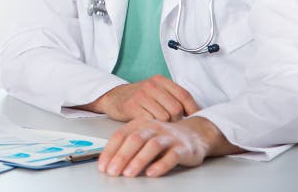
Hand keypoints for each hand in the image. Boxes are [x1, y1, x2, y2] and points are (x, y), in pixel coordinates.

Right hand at [91, 75, 199, 121]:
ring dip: (163, 125)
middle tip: (170, 123)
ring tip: (158, 123)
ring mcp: (141, 95)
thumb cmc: (139, 97)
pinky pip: (151, 121)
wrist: (113, 97)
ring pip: (165, 117)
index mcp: (160, 80)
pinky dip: (152, 126)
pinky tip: (148, 124)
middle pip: (176, 109)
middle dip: (176, 120)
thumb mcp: (157, 91)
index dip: (193, 109)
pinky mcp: (132, 106)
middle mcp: (151, 85)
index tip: (194, 119)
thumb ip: (173, 97)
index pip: (184, 95)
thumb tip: (197, 113)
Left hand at [98, 116, 231, 176]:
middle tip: (112, 172)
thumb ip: (127, 146)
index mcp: (139, 124)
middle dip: (121, 157)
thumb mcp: (143, 137)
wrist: (194, 134)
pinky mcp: (183, 148)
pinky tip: (152, 173)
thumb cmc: (163, 138)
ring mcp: (168, 137)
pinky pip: (172, 156)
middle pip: (134, 140)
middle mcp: (153, 128)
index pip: (120, 136)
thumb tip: (108, 162)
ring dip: (138, 161)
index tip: (103, 166)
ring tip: (129, 174)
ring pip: (152, 146)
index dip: (110, 151)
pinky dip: (161, 165)